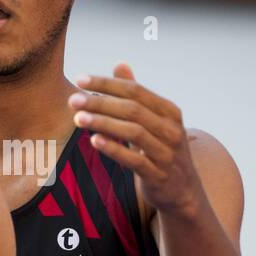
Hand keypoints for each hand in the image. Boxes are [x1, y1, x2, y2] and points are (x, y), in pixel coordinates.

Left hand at [69, 62, 202, 216]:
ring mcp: (167, 153)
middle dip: (101, 102)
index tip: (80, 79)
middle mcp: (171, 129)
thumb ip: (136, 94)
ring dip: (103, 123)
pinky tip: (94, 140)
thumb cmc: (162, 150)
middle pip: (133, 109)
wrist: (182, 191)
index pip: (135, 90)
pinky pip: (135, 160)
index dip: (107, 84)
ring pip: (134, 132)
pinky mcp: (158, 175)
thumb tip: (119, 64)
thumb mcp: (154, 121)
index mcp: (169, 112)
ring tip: (78, 119)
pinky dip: (114, 148)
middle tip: (74, 100)